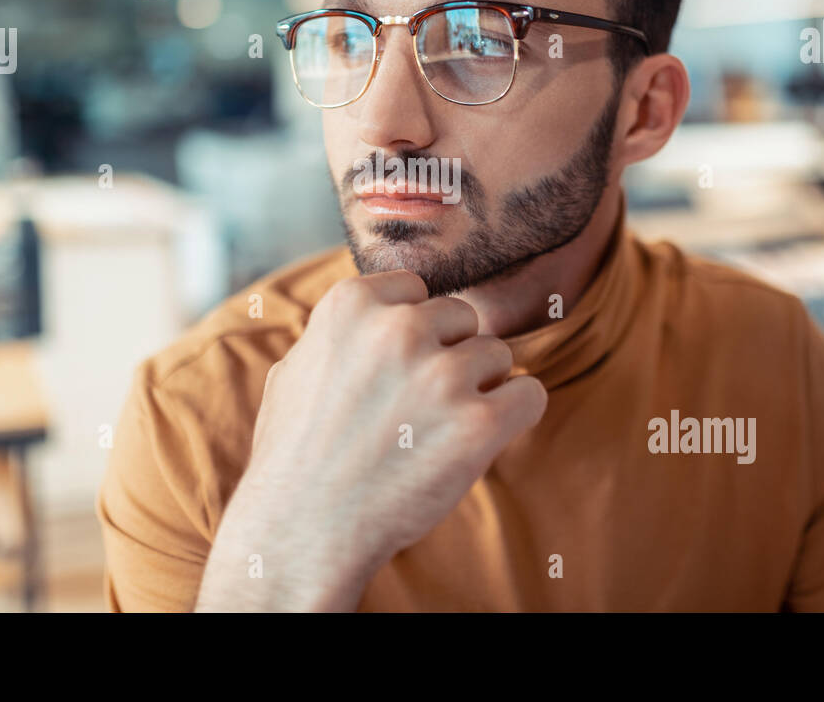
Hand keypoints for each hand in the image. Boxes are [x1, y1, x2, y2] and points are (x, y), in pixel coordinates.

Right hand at [195, 269, 546, 610]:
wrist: (302, 532)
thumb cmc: (294, 454)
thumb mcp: (295, 367)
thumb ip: (341, 330)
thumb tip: (377, 311)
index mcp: (352, 304)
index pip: (418, 290)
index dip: (413, 333)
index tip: (395, 371)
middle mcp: (399, 329)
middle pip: (462, 319)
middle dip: (448, 357)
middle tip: (417, 409)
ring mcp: (441, 375)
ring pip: (498, 355)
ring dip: (479, 389)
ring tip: (437, 432)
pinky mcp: (479, 423)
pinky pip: (530, 395)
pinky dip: (513, 417)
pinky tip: (479, 441)